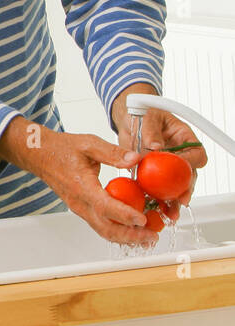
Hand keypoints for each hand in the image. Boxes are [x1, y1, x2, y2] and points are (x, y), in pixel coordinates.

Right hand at [0, 119, 151, 243]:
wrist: (39, 155)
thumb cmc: (61, 148)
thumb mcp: (88, 143)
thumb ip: (113, 153)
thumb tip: (136, 160)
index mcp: (81, 186)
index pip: (104, 206)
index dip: (124, 215)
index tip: (142, 219)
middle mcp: (79, 202)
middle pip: (105, 228)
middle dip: (130, 236)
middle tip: (152, 236)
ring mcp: (79, 208)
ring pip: (103, 231)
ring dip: (126, 238)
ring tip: (146, 238)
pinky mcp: (81, 209)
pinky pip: (100, 225)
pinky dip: (118, 231)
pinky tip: (132, 229)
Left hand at [110, 86, 208, 206]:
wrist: (129, 119)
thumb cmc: (143, 113)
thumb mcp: (147, 117)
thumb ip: (151, 131)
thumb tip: (155, 146)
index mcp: (184, 139)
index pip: (195, 153)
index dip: (191, 163)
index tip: (183, 172)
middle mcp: (180, 154)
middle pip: (189, 175)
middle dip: (186, 189)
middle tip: (180, 200)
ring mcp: (167, 166)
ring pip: (175, 186)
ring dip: (173, 200)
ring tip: (170, 213)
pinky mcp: (154, 173)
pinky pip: (158, 188)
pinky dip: (157, 199)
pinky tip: (155, 209)